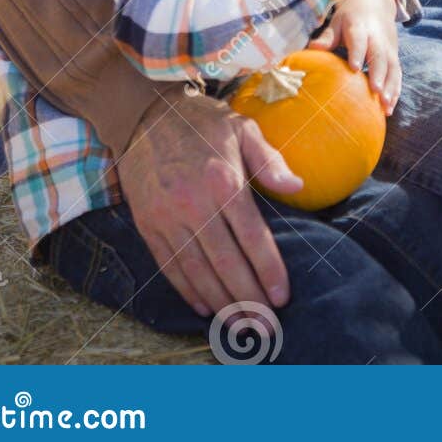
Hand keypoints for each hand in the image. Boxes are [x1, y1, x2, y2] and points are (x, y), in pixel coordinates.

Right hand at [115, 89, 301, 315]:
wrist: (144, 113)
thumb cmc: (201, 121)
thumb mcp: (242, 128)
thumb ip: (270, 161)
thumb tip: (298, 188)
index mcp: (224, 180)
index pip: (252, 236)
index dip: (268, 270)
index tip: (282, 297)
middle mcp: (195, 204)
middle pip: (226, 263)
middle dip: (249, 300)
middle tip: (267, 328)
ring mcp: (168, 217)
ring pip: (198, 272)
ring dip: (222, 304)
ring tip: (241, 327)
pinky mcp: (148, 224)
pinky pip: (170, 266)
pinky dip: (188, 291)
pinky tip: (206, 308)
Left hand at [311, 0, 401, 112]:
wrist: (376, 1)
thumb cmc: (351, 16)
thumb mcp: (338, 21)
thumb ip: (328, 36)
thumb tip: (311, 49)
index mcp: (359, 27)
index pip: (359, 40)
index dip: (357, 52)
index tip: (354, 68)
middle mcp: (376, 37)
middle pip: (379, 55)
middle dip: (379, 74)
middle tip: (375, 91)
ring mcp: (388, 47)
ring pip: (392, 67)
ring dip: (390, 87)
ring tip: (386, 107)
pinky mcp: (394, 55)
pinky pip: (397, 74)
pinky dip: (395, 90)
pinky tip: (390, 108)